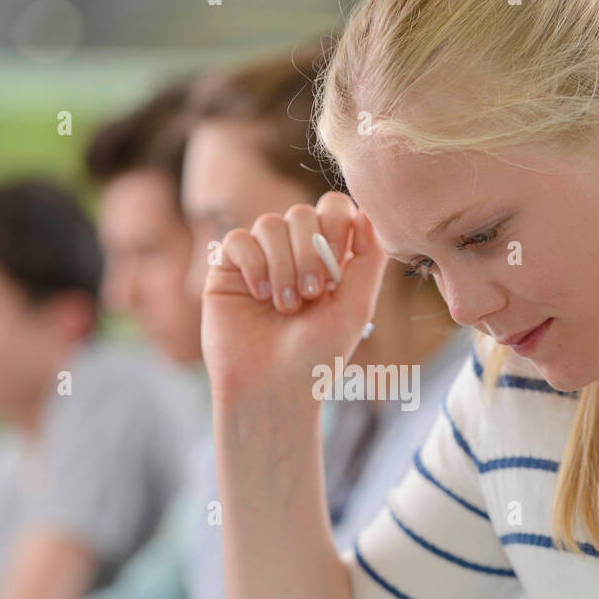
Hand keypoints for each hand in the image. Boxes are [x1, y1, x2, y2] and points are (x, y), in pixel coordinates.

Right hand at [201, 191, 387, 398]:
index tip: (338, 261)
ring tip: (285, 306)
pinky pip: (239, 239)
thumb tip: (368, 213)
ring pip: (269, 224)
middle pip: (302, 213)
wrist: (272, 389)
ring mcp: (259, 258)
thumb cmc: (316, 357)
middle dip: (309, 252)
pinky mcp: (228, 269)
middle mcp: (293, 253)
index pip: (334, 210)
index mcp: (328, 258)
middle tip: (310, 295)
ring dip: (282, 265)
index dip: (336, 223)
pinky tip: (259, 295)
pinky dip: (253, 264)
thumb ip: (370, 260)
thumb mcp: (356, 309)